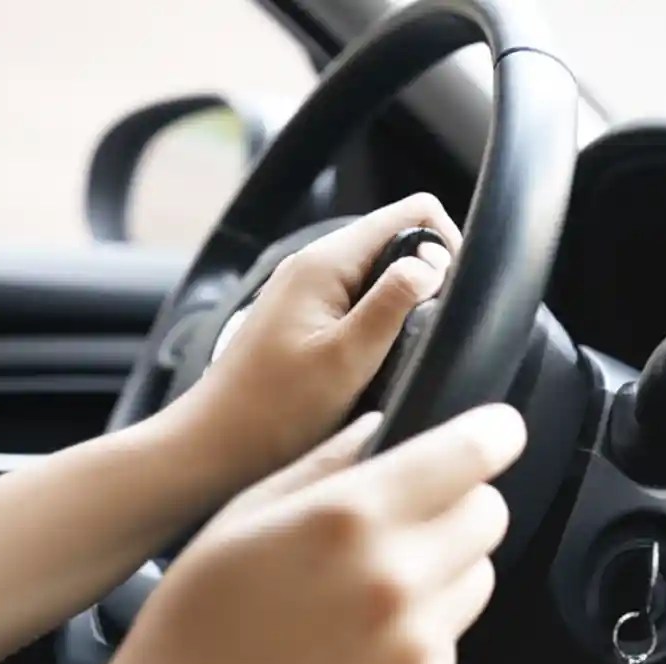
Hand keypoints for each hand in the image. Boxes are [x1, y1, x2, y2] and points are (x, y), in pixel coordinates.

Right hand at [65, 404, 524, 663]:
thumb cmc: (195, 626)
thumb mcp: (241, 520)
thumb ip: (323, 464)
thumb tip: (380, 426)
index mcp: (348, 519)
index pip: (471, 454)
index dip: (493, 432)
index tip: (496, 429)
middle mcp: (395, 580)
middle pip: (490, 514)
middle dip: (462, 502)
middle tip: (410, 513)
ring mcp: (415, 646)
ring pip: (479, 576)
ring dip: (447, 566)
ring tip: (371, 583)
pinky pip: (453, 637)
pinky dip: (426, 627)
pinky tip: (362, 637)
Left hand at [159, 193, 461, 491]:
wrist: (214, 447)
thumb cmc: (273, 411)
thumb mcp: (347, 357)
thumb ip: (395, 302)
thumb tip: (437, 258)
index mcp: (326, 262)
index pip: (413, 213)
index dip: (447, 246)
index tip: (451, 299)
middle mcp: (316, 265)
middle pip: (400, 242)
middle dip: (428, 279)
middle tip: (428, 335)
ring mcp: (309, 291)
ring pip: (382, 275)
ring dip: (405, 307)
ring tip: (402, 355)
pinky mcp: (305, 318)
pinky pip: (360, 303)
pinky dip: (381, 326)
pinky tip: (378, 365)